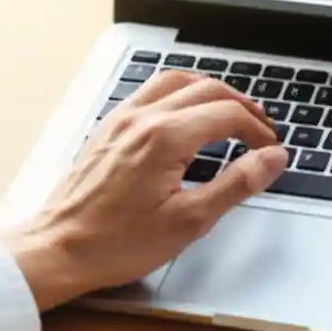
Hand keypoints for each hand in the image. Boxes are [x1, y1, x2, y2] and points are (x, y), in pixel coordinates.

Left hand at [0, 69, 287, 309]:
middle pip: (208, 89)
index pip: (229, 115)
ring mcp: (122, 118)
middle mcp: (143, 118)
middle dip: (243, 106)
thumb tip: (273, 159)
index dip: (259, 130)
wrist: (58, 249)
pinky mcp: (108, 127)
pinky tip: (186, 113)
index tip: (271, 150)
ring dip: (212, 91)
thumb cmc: (118, 243)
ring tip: (232, 112)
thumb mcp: (190, 221)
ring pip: (177, 81)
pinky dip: (180, 92)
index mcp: (166, 138)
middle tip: (262, 130)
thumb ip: (236, 184)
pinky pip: (150, 90)